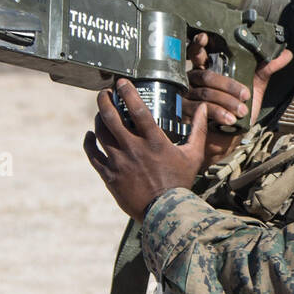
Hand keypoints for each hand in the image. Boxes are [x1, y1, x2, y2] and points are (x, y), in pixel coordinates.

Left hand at [84, 79, 207, 219]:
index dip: (128, 92)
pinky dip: (89, 142)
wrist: (165, 211)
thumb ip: (198, 129)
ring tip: (101, 112)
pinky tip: (90, 135)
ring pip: (100, 133)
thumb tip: (204, 108)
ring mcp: (119, 162)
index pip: (138, 110)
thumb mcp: (194, 154)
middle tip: (105, 92)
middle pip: (111, 117)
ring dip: (98, 118)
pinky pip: (93, 154)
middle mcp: (133, 149)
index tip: (122, 82)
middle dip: (105, 100)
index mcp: (154, 142)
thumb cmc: (181, 182)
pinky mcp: (109, 175)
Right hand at [184, 32, 293, 164]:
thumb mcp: (254, 87)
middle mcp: (194, 81)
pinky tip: (230, 120)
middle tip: (245, 95)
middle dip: (228, 85)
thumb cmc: (238, 109)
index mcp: (207, 70)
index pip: (198, 52)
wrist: (230, 137)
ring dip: (227, 102)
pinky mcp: (186, 114)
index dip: (198, 44)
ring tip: (242, 111)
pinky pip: (200, 110)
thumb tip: (286, 54)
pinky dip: (218, 114)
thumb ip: (266, 69)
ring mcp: (188, 97)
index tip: (205, 37)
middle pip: (206, 75)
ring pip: (205, 93)